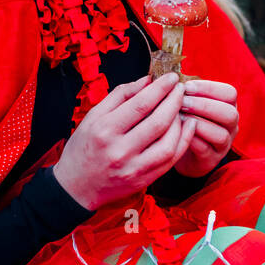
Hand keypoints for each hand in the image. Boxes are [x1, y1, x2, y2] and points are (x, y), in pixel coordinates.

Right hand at [53, 72, 197, 210]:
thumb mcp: (93, 116)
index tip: (171, 77)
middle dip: (174, 101)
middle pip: (157, 122)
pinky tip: (188, 127)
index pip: (140, 104)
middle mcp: (119, 150)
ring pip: (168, 143)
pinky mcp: (143, 180)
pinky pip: (170, 160)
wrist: (76, 186)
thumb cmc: (83, 147)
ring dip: (180, 122)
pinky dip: (183, 141)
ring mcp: (133, 168)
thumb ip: (120, 95)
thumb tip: (147, 80)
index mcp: (104, 130)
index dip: (160, 88)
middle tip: (180, 88)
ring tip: (181, 107)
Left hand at [172, 79, 238, 177]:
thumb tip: (169, 75)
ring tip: (178, 117)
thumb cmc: (183, 119)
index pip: (229, 93)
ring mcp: (224, 144)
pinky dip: (191, 140)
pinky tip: (177, 132)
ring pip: (220, 134)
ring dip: (198, 123)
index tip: (186, 86)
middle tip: (182, 103)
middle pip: (230, 113)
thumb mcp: (187, 102)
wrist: (178, 148)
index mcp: (227, 105)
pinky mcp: (211, 160)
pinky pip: (205, 150)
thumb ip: (185, 90)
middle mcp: (231, 125)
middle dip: (204, 106)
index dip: (209, 88)